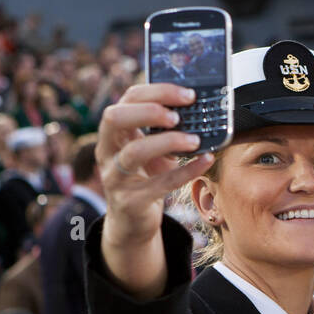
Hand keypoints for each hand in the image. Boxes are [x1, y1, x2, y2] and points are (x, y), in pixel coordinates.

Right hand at [97, 82, 213, 297]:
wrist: (133, 221)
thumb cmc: (145, 177)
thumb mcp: (151, 149)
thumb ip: (165, 130)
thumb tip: (200, 109)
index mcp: (113, 132)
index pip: (127, 99)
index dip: (156, 92)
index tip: (187, 94)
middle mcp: (106, 151)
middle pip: (115, 118)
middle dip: (149, 111)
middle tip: (178, 116)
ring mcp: (115, 177)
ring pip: (134, 152)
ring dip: (168, 142)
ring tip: (195, 140)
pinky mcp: (130, 201)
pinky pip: (160, 184)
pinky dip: (186, 171)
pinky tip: (206, 160)